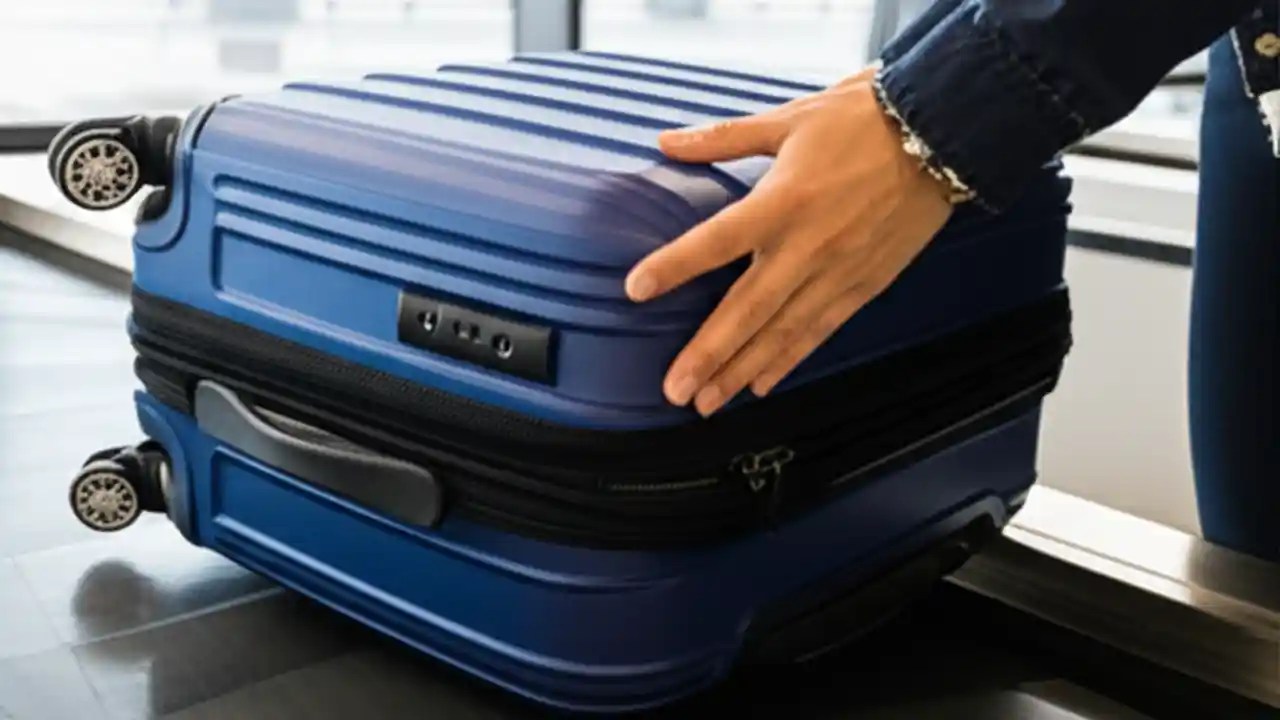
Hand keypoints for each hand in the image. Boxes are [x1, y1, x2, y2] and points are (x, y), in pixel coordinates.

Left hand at [624, 69, 954, 416]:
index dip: (675, 265)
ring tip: (708, 403)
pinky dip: (789, 360)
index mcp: (782, 200)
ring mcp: (838, 271)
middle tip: (675, 390)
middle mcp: (807, 245)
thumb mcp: (790, 118)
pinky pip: (820, 331)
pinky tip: (762, 384)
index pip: (716, 240)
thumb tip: (667, 142)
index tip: (635, 290)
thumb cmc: (864, 119)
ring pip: (782, 332)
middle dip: (709, 354)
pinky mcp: (865, 285)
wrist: (942, 133)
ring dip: (742, 371)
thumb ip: (724, 138)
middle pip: (748, 308)